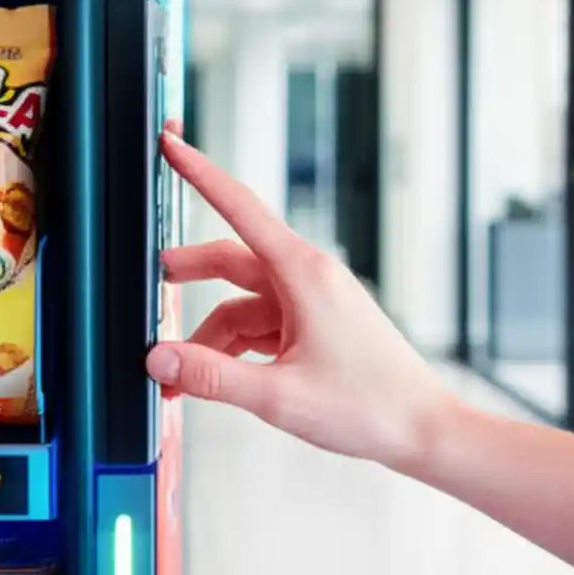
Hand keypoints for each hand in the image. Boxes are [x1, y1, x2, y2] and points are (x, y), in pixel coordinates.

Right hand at [147, 123, 451, 468]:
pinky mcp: (317, 325)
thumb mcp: (277, 396)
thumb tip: (161, 360)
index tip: (170, 144)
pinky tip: (217, 379)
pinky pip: (263, 325)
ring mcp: (314, 300)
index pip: (238, 207)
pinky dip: (235, 348)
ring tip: (181, 379)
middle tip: (151, 287)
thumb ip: (211, 376)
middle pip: (231, 260)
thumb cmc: (370, 406)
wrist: (422, 429)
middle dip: (188, 277)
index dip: (198, 173)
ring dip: (210, 337)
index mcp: (303, 273)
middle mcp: (308, 276)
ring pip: (243, 303)